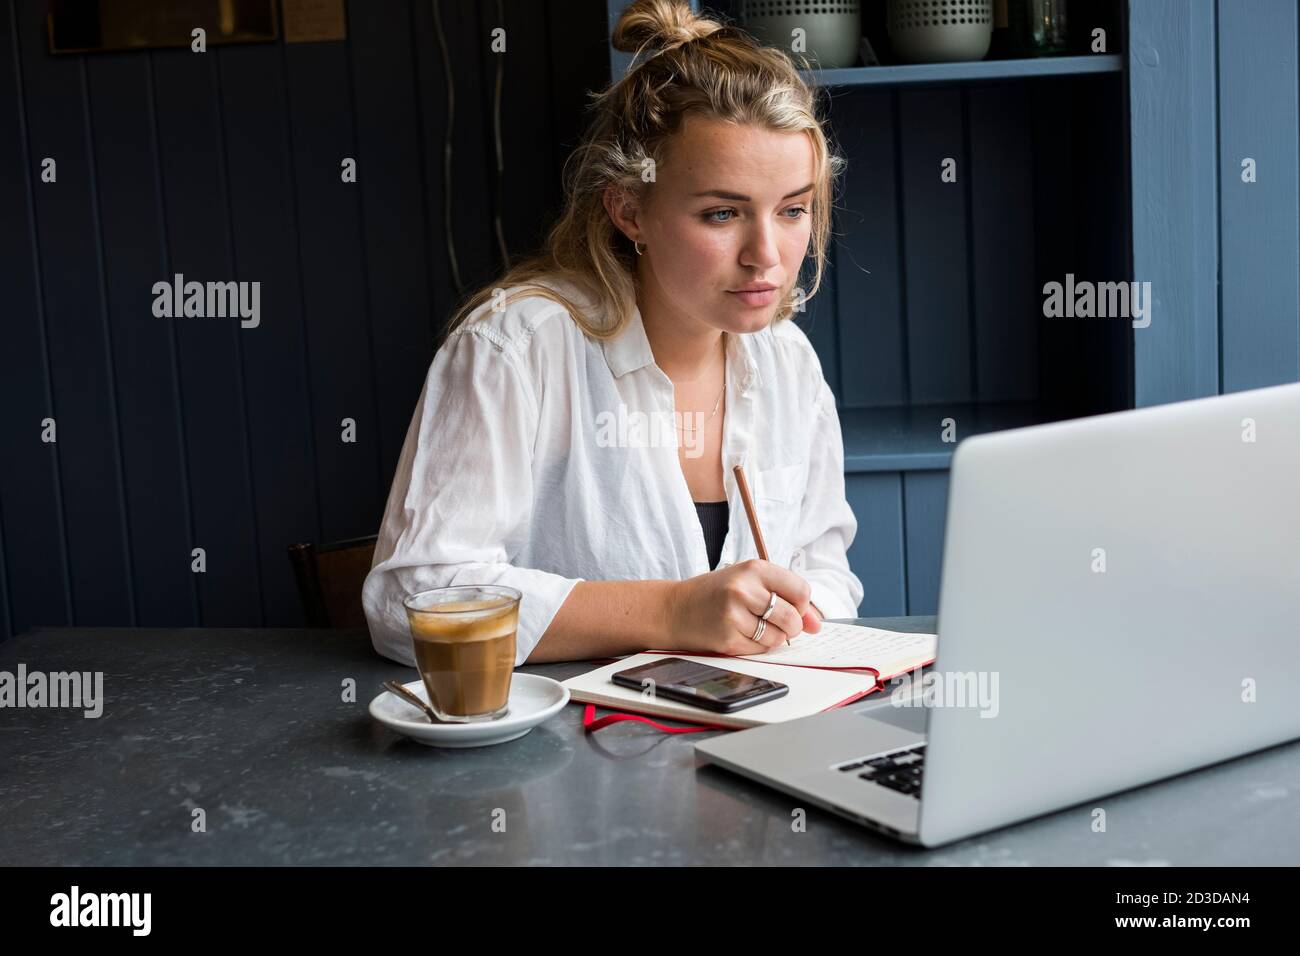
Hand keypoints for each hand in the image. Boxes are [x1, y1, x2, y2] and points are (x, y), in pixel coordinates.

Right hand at [666, 559, 821, 655]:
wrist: (674, 609)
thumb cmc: (715, 594)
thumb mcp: (748, 582)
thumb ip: (784, 597)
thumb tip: (816, 624)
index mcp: (754, 568)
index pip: (801, 590)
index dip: (802, 605)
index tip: (793, 608)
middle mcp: (744, 589)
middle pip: (792, 617)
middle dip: (791, 627)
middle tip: (775, 623)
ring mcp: (734, 614)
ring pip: (778, 637)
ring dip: (772, 638)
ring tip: (752, 626)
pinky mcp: (728, 637)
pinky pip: (760, 650)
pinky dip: (756, 647)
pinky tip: (740, 635)